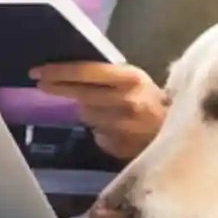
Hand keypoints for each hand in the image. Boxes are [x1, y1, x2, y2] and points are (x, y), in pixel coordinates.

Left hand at [31, 62, 166, 159]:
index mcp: (132, 79)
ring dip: (86, 110)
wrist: (179, 130)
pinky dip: (99, 129)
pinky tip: (112, 126)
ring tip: (98, 106)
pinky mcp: (120, 146)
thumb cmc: (152, 100)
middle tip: (41, 83)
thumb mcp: (135, 80)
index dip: (60, 72)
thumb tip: (68, 71)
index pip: (87, 72)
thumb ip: (108, 76)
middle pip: (81, 95)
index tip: (38, 71)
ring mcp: (123, 127)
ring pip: (87, 115)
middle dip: (58, 88)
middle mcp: (126, 102)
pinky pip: (98, 134)